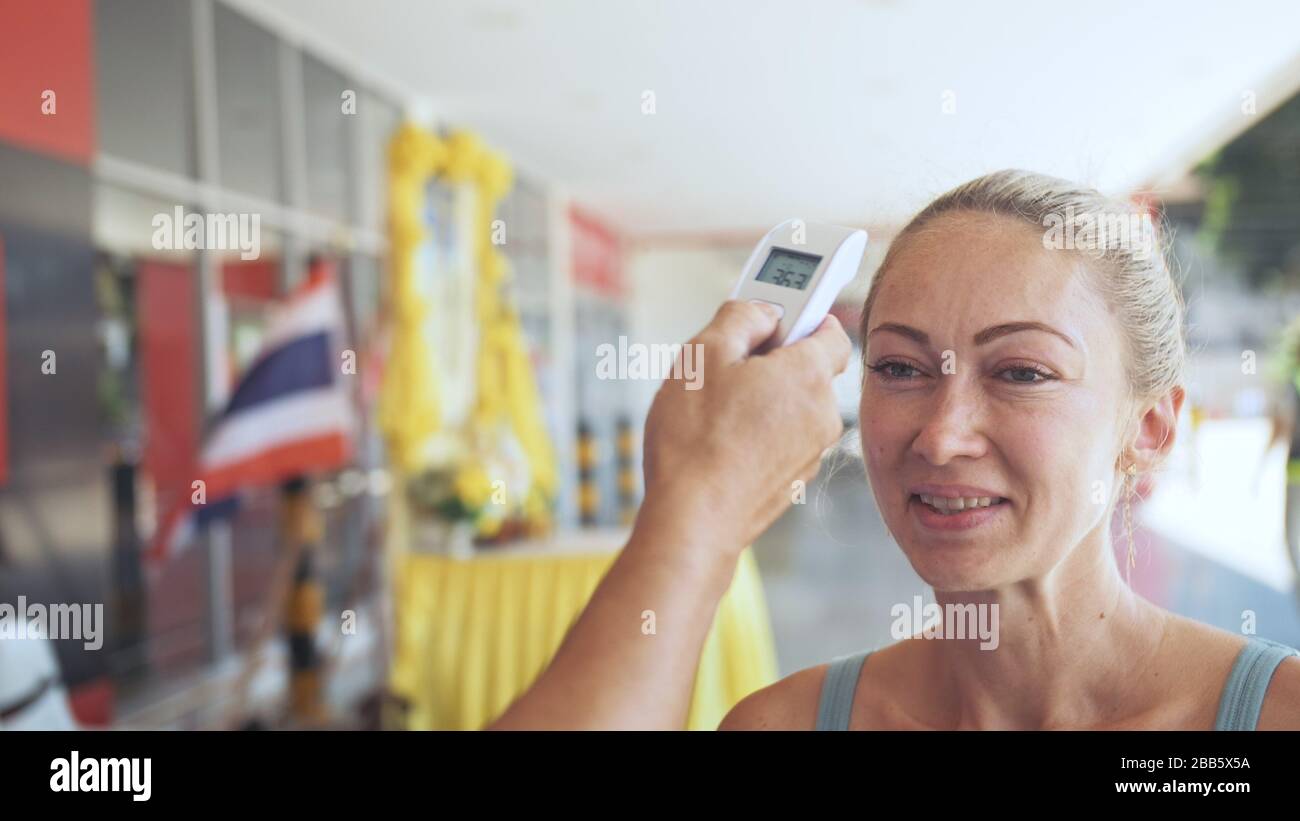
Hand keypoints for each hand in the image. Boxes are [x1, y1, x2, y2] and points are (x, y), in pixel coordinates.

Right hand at [639, 300, 852, 558]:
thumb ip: (740, 318)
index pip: (832, 329)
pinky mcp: (794, 480)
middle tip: (729, 363)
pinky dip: (762, 432)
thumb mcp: (703, 355)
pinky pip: (785, 439)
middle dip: (775, 360)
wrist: (693, 520)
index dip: (802, 317)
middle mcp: (822, 413)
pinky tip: (722, 441)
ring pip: (796, 406)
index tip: (771, 316)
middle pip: (810, 369)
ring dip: (766, 398)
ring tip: (717, 408)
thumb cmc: (694, 441)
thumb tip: (761, 313)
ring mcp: (811, 451)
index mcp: (808, 374)